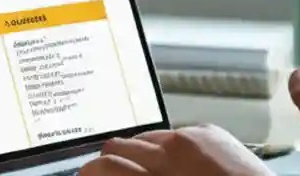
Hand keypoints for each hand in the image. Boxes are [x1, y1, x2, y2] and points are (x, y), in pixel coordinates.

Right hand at [80, 125, 269, 175]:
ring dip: (141, 154)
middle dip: (111, 161)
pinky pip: (174, 133)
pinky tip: (178, 166)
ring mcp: (192, 136)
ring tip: (150, 172)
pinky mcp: (209, 129)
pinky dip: (169, 148)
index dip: (89, 173)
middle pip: (117, 144)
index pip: (104, 166)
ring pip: (144, 136)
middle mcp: (172, 152)